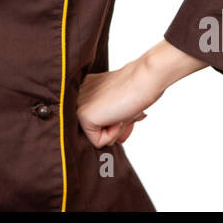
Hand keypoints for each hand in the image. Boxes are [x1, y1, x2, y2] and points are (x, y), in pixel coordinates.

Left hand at [76, 40, 206, 147]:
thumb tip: (118, 139)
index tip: (126, 111)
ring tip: (122, 111)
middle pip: (97, 128)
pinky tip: (118, 116)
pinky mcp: (82, 115)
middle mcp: (79, 94)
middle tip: (126, 112)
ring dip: (116, 130)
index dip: (115, 122)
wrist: (143, 80)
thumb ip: (114, 120)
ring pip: (97, 136)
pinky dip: (113, 134)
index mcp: (87, 88)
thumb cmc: (138, 88)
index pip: (98, 119)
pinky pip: (98, 142)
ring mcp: (79, 104)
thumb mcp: (121, 106)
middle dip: (116, 127)